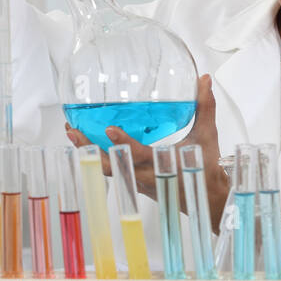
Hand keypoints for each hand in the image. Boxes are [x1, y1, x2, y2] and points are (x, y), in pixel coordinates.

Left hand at [63, 75, 226, 230]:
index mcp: (161, 165)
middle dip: (89, 148)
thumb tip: (204, 80)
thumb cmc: (206, 169)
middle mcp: (144, 175)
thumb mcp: (207, 136)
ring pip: (106, 169)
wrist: (207, 200)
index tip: (110, 130)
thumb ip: (204, 107)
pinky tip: (90, 143)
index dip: (124, 143)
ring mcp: (136, 181)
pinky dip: (97, 157)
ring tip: (73, 132)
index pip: (138, 154)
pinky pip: (111, 170)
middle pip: (109, 165)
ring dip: (88, 152)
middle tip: (72, 130)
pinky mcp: (134, 182)